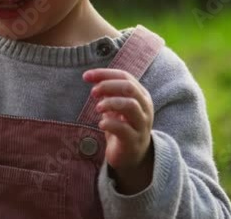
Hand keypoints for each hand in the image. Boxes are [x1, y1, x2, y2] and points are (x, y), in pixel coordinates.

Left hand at [84, 68, 154, 192]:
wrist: (132, 155)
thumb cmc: (122, 125)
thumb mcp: (115, 106)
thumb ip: (106, 92)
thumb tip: (90, 77)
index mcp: (141, 96)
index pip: (125, 77)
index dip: (104, 74)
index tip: (86, 76)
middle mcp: (144, 108)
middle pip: (129, 88)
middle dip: (108, 86)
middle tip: (93, 93)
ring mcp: (141, 125)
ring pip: (131, 105)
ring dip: (110, 103)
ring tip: (97, 108)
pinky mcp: (134, 141)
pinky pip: (124, 129)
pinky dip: (110, 123)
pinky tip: (101, 124)